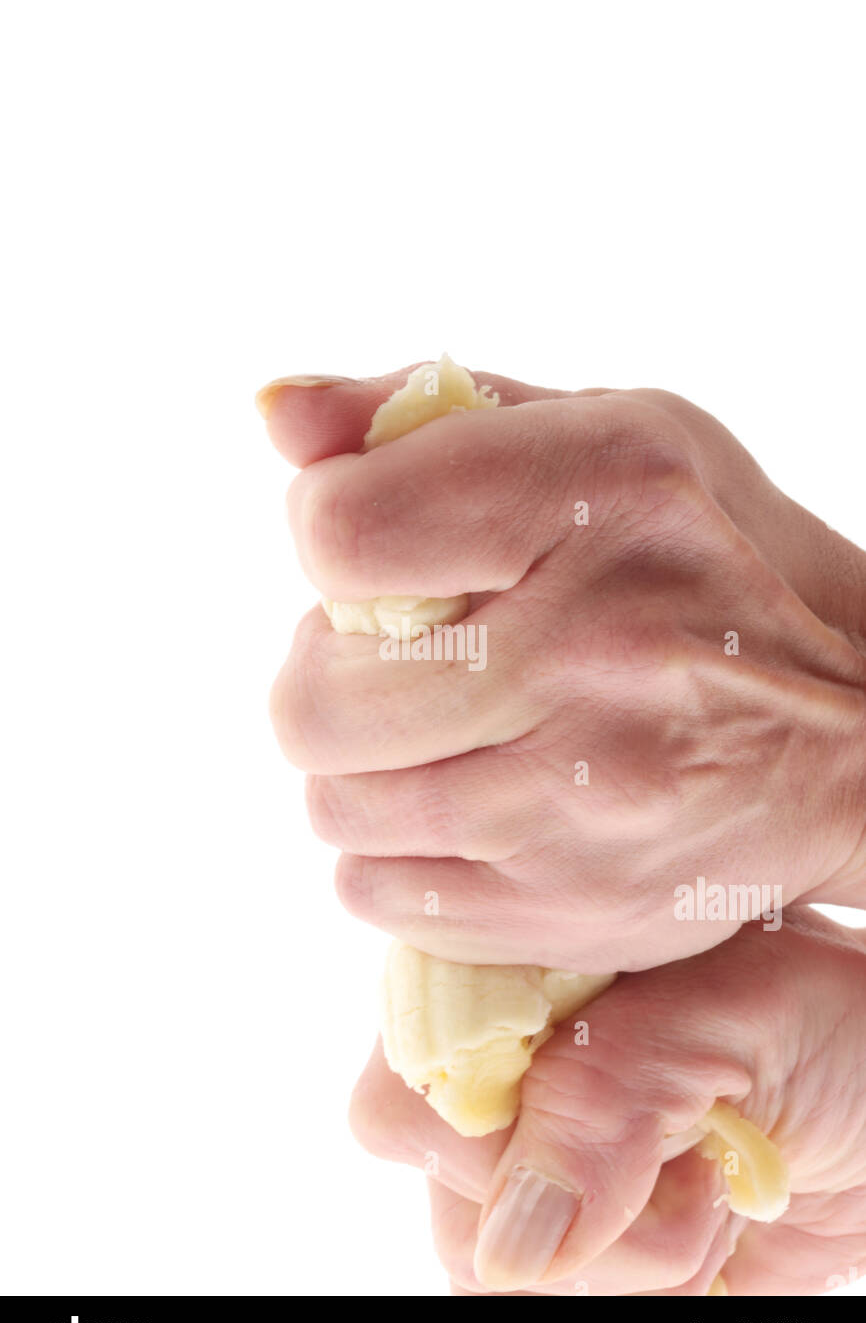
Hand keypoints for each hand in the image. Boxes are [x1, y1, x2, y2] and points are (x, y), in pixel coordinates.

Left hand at [262, 363, 865, 971]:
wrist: (849, 737)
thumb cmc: (708, 562)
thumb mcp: (605, 434)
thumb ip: (422, 413)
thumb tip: (273, 414)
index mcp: (602, 500)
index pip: (342, 534)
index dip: (329, 539)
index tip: (375, 555)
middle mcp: (595, 653)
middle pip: (314, 701)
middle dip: (327, 676)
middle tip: (396, 663)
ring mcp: (584, 800)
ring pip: (337, 809)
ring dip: (359, 770)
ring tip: (436, 736)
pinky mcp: (573, 909)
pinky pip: (379, 897)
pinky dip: (393, 854)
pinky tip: (462, 809)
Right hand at [350, 908, 865, 1294]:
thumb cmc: (827, 1018)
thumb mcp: (734, 1012)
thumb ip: (607, 1087)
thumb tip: (509, 1248)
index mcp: (508, 978)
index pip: (415, 1085)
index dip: (499, 1142)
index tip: (633, 1140)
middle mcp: (502, 1076)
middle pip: (450, 1198)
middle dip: (585, 1214)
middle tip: (695, 1158)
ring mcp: (534, 1168)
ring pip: (495, 1274)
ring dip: (630, 1265)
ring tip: (714, 1188)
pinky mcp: (578, 1246)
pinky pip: (549, 1309)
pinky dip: (646, 1294)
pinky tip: (708, 1232)